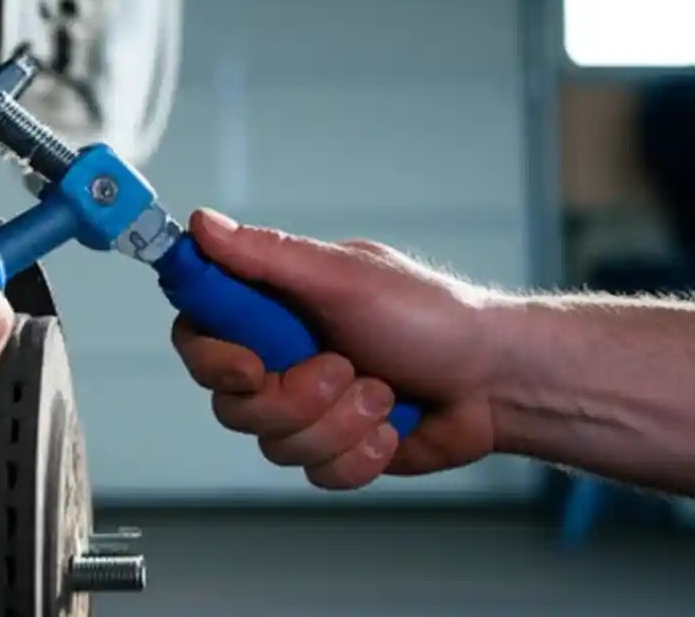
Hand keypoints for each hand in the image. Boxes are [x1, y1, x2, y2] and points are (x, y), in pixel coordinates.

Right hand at [172, 209, 498, 489]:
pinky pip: (316, 472)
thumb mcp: (344, 277)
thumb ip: (268, 256)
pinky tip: (390, 428)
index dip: (212, 359)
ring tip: (383, 394)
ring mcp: (305, 408)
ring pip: (274, 444)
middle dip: (294, 399)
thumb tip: (200, 223)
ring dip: (337, 424)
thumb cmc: (431, 317)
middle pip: (231, 404)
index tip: (252, 367)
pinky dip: (359, 454)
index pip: (198, 334)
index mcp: (273, 309)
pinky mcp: (333, 448)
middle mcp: (280, 359)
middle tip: (345, 368)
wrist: (496, 381)